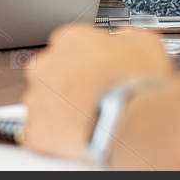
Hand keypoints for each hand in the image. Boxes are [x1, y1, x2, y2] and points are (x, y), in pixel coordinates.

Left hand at [21, 24, 173, 160]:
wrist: (134, 121)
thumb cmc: (139, 83)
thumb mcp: (144, 42)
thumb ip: (123, 38)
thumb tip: (124, 41)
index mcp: (69, 39)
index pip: (69, 46)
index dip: (85, 63)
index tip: (96, 74)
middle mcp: (46, 64)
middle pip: (52, 74)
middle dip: (69, 87)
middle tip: (94, 100)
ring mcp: (37, 97)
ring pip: (44, 104)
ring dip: (61, 112)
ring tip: (88, 123)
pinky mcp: (36, 130)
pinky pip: (40, 134)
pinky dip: (55, 139)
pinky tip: (77, 140)